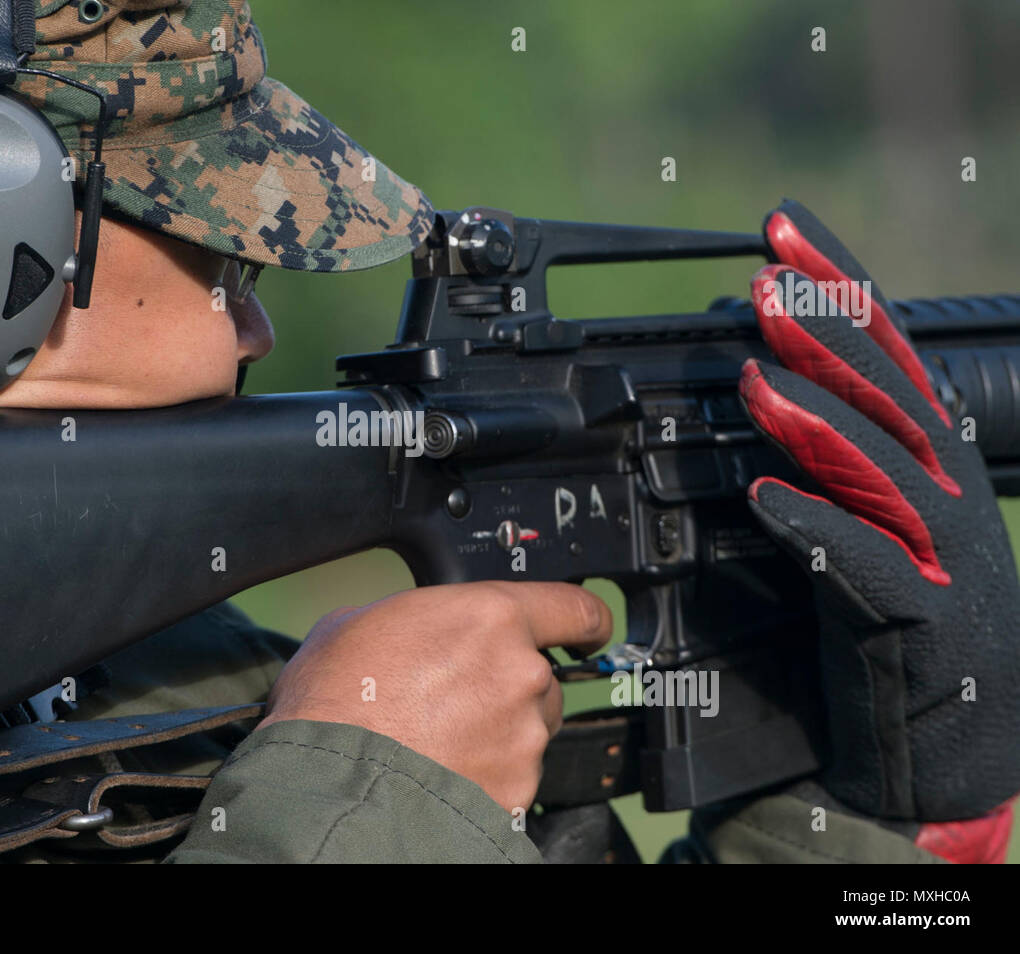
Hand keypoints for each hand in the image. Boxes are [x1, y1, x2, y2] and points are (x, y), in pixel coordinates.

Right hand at [258, 582, 611, 813]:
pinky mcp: (518, 793)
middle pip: (540, 678)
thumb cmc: (332, 704)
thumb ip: (415, 617)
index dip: (584, 621)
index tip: (585, 631)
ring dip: (495, 735)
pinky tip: (439, 772)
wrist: (327, 788)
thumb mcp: (356, 623)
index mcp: (490, 618)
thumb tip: (417, 628)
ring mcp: (523, 739)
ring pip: (527, 731)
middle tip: (451, 701)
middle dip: (506, 689)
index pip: (575, 609)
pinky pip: (512, 778)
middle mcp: (520, 674)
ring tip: (433, 743)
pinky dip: (486, 778)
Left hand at [741, 199, 1019, 820]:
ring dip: (819, 417)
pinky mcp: (927, 625)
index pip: (886, 357)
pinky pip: (871, 567)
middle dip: (829, 330)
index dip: (839, 289)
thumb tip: (769, 394)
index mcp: (932, 465)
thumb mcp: (866, 530)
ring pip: (886, 470)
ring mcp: (947, 558)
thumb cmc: (898, 639)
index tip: (781, 234)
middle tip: (767, 277)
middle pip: (892, 396)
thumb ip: (832, 464)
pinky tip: (765, 499)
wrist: (954, 755)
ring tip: (755, 373)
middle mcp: (949, 497)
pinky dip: (820, 528)